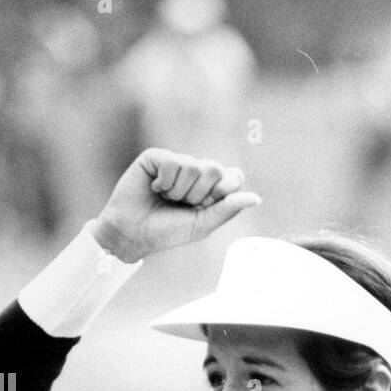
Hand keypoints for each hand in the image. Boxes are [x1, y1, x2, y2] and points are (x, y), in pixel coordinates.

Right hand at [89, 148, 261, 261]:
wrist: (133, 233)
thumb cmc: (168, 231)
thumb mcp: (202, 224)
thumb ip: (228, 209)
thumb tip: (257, 198)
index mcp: (210, 188)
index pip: (232, 176)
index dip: (223, 190)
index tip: (207, 204)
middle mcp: (195, 172)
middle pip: (215, 169)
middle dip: (198, 193)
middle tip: (181, 204)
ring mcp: (176, 162)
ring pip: (193, 166)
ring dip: (179, 190)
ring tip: (165, 198)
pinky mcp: (156, 157)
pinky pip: (173, 161)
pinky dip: (165, 181)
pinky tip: (154, 188)